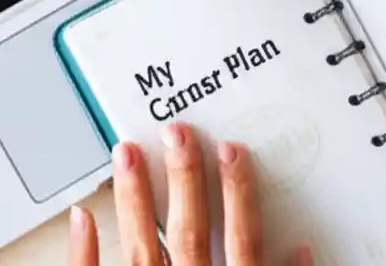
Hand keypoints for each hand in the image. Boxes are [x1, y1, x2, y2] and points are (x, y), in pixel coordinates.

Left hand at [68, 123, 312, 265]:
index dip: (238, 191)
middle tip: (176, 133)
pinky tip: (82, 215)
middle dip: (184, 177)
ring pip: (141, 246)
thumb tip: (303, 252)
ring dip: (135, 197)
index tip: (231, 151)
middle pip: (189, 230)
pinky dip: (85, 249)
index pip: (241, 237)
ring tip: (127, 154)